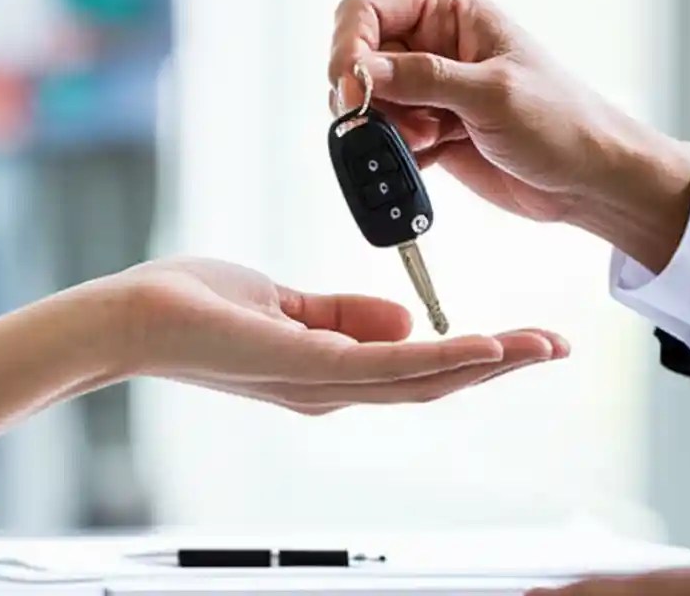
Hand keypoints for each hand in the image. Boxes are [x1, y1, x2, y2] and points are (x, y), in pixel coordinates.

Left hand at [99, 256, 566, 413]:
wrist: (131, 317)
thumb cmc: (193, 307)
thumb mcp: (285, 302)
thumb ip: (343, 314)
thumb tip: (408, 320)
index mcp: (331, 371)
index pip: (418, 369)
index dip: (477, 358)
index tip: (526, 339)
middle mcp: (333, 388)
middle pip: (434, 383)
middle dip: (501, 366)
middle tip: (558, 347)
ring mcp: (320, 383)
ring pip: (421, 381)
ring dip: (488, 365)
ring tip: (540, 347)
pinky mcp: (303, 365)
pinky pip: (385, 365)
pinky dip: (440, 358)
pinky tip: (482, 347)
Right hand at [330, 0, 689, 272]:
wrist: (587, 180)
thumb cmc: (563, 121)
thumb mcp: (492, 93)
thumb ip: (423, 78)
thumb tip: (361, 71)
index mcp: (449, 9)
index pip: (366, 12)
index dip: (349, 48)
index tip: (350, 89)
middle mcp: (432, 43)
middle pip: (358, 58)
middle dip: (367, 95)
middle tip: (396, 121)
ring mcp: (428, 88)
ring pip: (366, 102)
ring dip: (384, 127)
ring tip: (428, 138)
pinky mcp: (427, 128)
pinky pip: (384, 137)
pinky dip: (395, 152)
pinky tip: (433, 153)